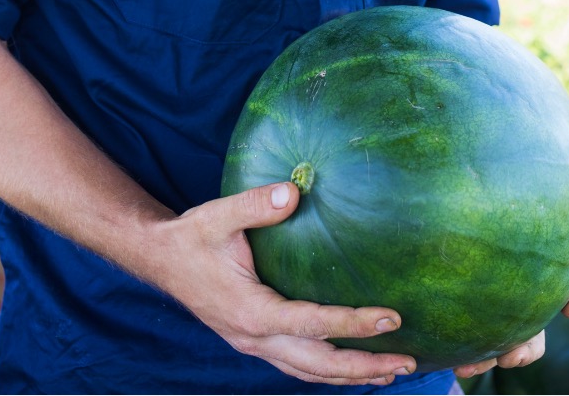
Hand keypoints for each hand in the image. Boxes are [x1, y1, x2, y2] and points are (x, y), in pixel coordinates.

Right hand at [152, 181, 416, 386]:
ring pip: (309, 373)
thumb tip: (293, 192)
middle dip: (364, 367)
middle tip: (407, 362)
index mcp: (252, 311)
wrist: (161, 259)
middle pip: (319, 365)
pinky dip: (328, 371)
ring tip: (391, 373)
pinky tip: (349, 365)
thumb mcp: (218, 215)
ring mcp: (254, 345)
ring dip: (350, 376)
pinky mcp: (254, 341)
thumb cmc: (191, 237)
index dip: (354, 324)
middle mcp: (255, 338)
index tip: (391, 318)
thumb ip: (255, 204)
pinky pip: (297, 366)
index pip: (313, 324)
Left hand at [455, 172, 568, 380]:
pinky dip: (471, 359)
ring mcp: (500, 319)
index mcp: (542, 278)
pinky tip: (457, 361)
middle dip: (528, 347)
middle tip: (515, 354)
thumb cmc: (512, 219)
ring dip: (497, 357)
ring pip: (507, 349)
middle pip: (535, 335)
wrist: (460, 237)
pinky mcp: (473, 327)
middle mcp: (525, 305)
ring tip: (480, 362)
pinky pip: (475, 350)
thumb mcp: (534, 203)